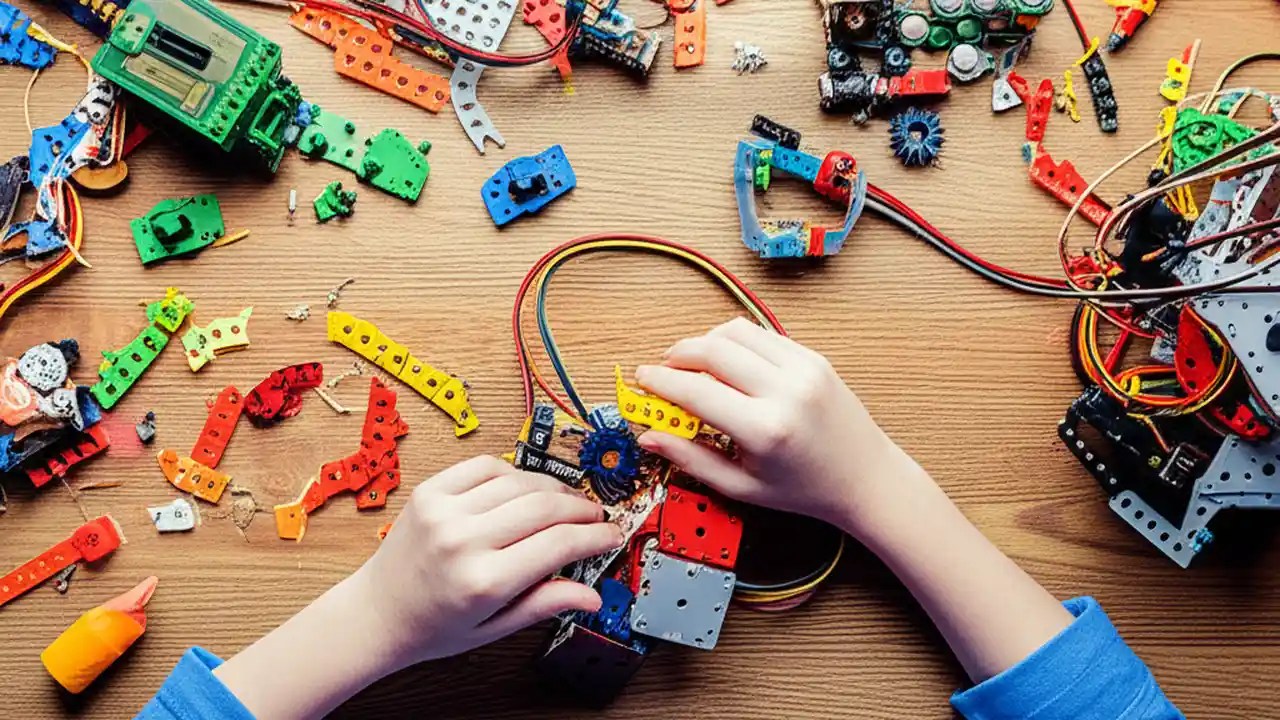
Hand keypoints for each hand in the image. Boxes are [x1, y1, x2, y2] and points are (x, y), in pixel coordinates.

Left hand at [355, 456, 622, 664]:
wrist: (377, 612)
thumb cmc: (433, 626)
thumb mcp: (495, 627)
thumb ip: (545, 604)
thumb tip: (591, 595)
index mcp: (484, 581)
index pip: (559, 545)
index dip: (594, 536)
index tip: (610, 535)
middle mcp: (463, 541)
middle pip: (545, 507)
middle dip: (580, 509)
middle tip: (594, 517)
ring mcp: (444, 511)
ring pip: (520, 481)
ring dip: (552, 489)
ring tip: (565, 502)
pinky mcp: (430, 491)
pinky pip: (485, 466)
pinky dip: (513, 473)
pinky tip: (524, 488)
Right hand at [634, 318, 924, 540]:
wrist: (865, 478)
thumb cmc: (804, 489)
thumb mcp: (741, 486)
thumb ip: (691, 459)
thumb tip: (648, 437)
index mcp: (765, 430)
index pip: (696, 391)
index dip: (660, 382)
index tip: (642, 379)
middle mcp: (786, 391)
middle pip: (712, 349)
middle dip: (677, 354)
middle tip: (663, 369)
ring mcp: (804, 368)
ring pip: (735, 331)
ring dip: (705, 341)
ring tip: (692, 364)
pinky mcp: (814, 358)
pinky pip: (762, 335)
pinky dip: (735, 342)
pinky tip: (726, 363)